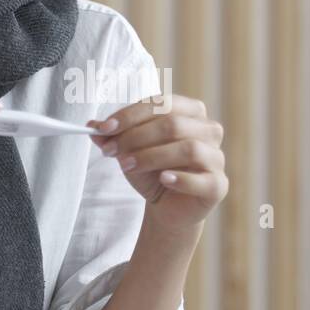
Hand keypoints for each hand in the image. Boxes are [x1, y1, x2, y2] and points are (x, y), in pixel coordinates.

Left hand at [87, 93, 227, 231]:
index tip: (104, 128)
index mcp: (191, 111)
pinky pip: (202, 179)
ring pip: (188, 148)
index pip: (162, 103)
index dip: (131, 114)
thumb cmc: (152, 171)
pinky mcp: (218, 185)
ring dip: (152, 156)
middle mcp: (209, 130)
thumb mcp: (129, 151)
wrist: (168, 206)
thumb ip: (113, 137)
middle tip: (112, 150)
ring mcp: (216, 158)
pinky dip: (180, 179)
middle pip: (173, 124)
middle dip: (137, 136)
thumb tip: (91, 126)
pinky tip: (163, 180)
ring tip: (126, 166)